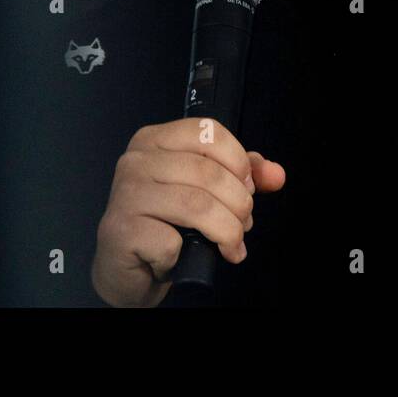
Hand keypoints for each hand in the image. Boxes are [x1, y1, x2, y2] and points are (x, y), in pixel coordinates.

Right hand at [91, 117, 285, 306]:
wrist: (130, 266)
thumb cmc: (165, 224)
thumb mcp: (205, 192)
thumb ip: (240, 176)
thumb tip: (275, 174)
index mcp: (155, 140)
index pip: (207, 131)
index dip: (238, 161)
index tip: (247, 186)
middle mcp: (137, 161)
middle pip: (207, 172)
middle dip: (239, 203)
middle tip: (243, 223)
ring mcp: (126, 194)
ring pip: (196, 205)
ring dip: (226, 230)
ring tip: (230, 244)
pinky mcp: (122, 229)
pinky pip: (171, 240)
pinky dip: (188, 254)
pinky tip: (184, 256)